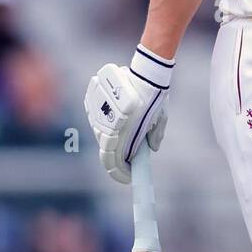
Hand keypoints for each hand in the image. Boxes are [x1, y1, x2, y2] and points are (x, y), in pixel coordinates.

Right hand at [84, 44, 172, 184]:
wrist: (145, 72)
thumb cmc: (155, 97)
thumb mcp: (159, 121)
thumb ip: (154, 136)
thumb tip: (151, 149)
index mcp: (122, 132)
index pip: (113, 161)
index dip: (119, 173)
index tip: (128, 178)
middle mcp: (106, 125)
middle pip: (105, 151)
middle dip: (117, 161)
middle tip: (128, 166)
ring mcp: (97, 114)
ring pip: (101, 137)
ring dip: (112, 144)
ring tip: (126, 144)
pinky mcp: (92, 103)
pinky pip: (97, 122)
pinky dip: (107, 129)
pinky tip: (119, 127)